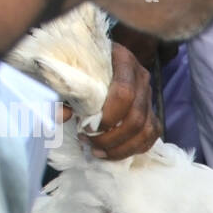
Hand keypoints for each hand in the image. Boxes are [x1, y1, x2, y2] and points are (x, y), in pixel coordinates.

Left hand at [67, 42, 160, 159]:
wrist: (90, 60)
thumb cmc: (77, 65)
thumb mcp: (65, 73)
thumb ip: (60, 92)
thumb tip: (62, 116)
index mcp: (123, 61)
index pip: (124, 93)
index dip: (108, 116)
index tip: (86, 128)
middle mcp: (140, 77)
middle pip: (136, 116)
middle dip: (113, 138)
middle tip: (91, 144)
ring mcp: (147, 95)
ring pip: (147, 129)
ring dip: (123, 147)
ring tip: (100, 152)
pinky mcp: (149, 110)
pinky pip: (152, 134)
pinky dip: (135, 148)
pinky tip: (115, 152)